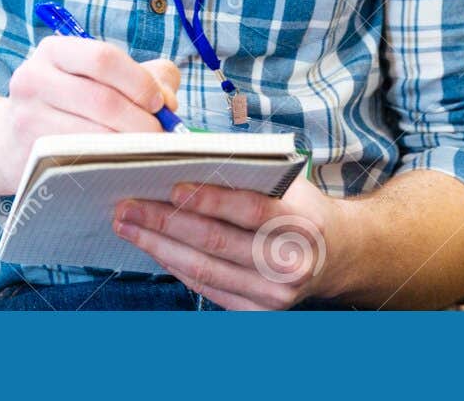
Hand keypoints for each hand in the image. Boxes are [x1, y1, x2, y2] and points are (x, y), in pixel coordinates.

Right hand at [0, 38, 179, 189]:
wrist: (13, 140)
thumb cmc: (73, 104)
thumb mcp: (102, 78)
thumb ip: (146, 77)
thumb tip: (169, 102)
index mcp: (54, 50)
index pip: (103, 57)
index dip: (139, 81)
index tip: (159, 102)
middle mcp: (33, 78)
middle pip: (101, 99)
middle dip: (141, 121)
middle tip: (161, 136)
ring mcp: (27, 116)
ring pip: (92, 134)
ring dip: (129, 146)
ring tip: (148, 152)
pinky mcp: (28, 152)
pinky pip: (79, 159)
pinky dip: (108, 163)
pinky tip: (123, 164)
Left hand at [113, 176, 339, 309]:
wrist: (335, 256)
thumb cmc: (301, 209)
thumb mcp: (288, 182)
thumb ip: (247, 170)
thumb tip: (188, 151)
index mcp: (302, 224)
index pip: (250, 210)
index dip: (210, 199)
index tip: (171, 187)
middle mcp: (290, 264)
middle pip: (217, 242)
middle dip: (165, 222)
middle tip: (127, 205)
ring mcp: (273, 295)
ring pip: (203, 269)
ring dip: (158, 245)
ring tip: (128, 224)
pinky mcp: (256, 312)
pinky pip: (205, 288)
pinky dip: (174, 265)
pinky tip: (152, 246)